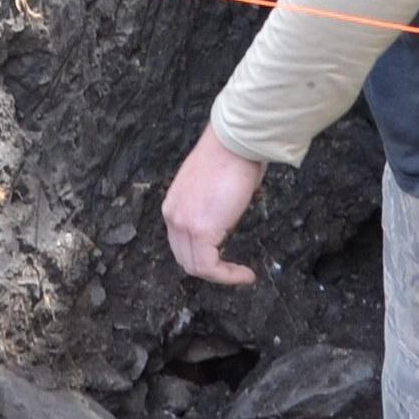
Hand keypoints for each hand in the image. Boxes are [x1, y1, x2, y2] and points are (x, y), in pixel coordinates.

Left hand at [162, 125, 265, 286]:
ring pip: (195, 266)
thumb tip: (225, 218)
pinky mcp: (200, 230)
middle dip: (210, 269)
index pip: (181, 242)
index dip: (203, 255)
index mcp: (173, 205)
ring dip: (220, 275)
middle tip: (233, 271)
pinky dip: (227, 276)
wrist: (235, 143)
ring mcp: (183, 224)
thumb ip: (212, 207)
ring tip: (241, 275)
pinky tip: (245, 274)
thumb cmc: (232, 156)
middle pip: (185, 257)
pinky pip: (209, 267)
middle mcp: (172, 216)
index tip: (225, 259)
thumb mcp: (214, 188)